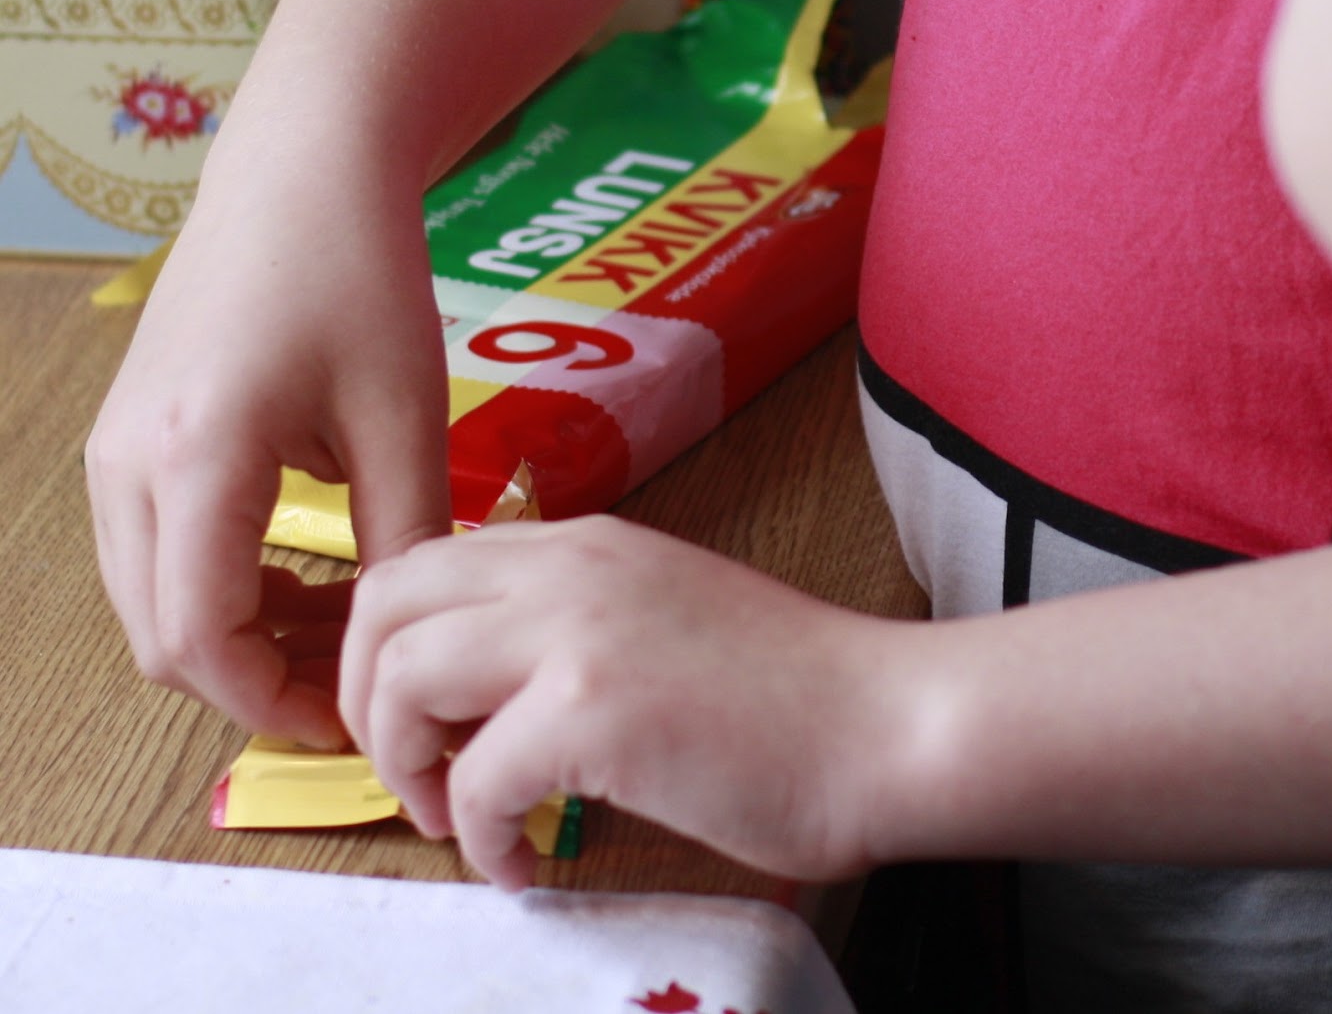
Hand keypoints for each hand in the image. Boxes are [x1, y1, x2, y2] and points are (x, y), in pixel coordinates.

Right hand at [86, 154, 452, 744]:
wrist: (302, 172)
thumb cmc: (359, 275)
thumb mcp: (404, 414)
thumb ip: (407, 536)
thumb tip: (409, 639)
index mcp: (192, 459)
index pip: (198, 640)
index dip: (273, 704)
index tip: (354, 718)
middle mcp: (126, 465)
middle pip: (160, 636)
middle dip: (256, 679)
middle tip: (356, 679)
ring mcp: (115, 449)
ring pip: (151, 598)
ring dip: (237, 634)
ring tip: (341, 624)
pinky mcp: (129, 435)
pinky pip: (155, 548)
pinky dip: (218, 584)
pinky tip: (301, 569)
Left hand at [339, 515, 914, 888]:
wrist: (885, 721)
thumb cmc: (790, 692)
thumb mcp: (663, 616)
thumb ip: (577, 625)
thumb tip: (487, 694)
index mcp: (586, 545)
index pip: (425, 564)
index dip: (391, 650)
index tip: (422, 721)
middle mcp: (571, 567)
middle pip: (385, 603)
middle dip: (368, 700)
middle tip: (414, 769)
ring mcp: (580, 630)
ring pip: (403, 676)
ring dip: (406, 766)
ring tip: (457, 818)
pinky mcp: (596, 709)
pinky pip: (474, 781)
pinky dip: (479, 839)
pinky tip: (526, 864)